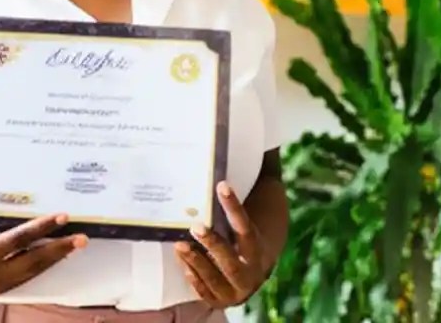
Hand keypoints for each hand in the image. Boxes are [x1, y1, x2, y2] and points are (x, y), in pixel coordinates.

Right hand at [0, 214, 87, 298]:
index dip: (44, 227)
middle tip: (83, 238)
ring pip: (33, 271)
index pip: (22, 238)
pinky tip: (51, 259)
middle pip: (35, 260)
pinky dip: (39, 267)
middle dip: (61, 249)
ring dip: (55, 259)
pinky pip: (23, 278)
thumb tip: (17, 215)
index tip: (63, 217)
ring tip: (73, 247)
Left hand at [175, 182, 269, 308]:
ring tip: (180, 244)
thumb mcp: (252, 213)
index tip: (221, 185)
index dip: (234, 207)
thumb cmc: (244, 236)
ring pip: (217, 278)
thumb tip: (260, 141)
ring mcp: (235, 288)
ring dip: (198, 262)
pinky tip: (181, 261)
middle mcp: (250, 271)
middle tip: (195, 225)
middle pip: (231, 259)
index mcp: (258, 248)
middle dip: (214, 244)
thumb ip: (255, 181)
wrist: (253, 273)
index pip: (246, 226)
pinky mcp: (219, 299)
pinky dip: (193, 278)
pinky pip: (205, 291)